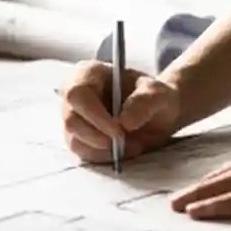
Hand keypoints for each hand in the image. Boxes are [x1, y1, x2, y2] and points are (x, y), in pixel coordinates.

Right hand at [59, 61, 180, 163]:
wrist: (158, 114)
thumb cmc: (154, 97)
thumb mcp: (158, 94)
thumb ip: (145, 102)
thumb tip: (124, 122)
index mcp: (90, 73)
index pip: (77, 93)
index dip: (94, 114)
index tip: (118, 131)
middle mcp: (76, 94)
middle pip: (72, 120)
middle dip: (99, 137)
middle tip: (124, 143)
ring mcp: (75, 117)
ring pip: (74, 140)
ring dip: (103, 150)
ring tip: (131, 146)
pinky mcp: (79, 138)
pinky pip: (82, 153)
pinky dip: (103, 157)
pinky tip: (122, 152)